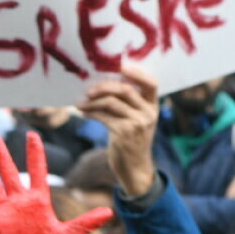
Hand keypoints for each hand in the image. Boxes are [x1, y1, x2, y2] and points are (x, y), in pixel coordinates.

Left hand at [79, 63, 159, 198]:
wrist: (134, 167)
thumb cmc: (132, 140)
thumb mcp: (137, 120)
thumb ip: (129, 103)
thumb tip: (104, 81)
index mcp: (154, 106)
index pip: (152, 83)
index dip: (137, 72)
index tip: (121, 66)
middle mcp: (149, 113)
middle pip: (126, 89)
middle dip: (104, 86)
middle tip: (88, 89)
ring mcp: (138, 123)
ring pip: (112, 102)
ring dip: (92, 101)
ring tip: (80, 103)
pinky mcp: (124, 133)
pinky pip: (103, 116)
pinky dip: (90, 112)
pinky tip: (83, 112)